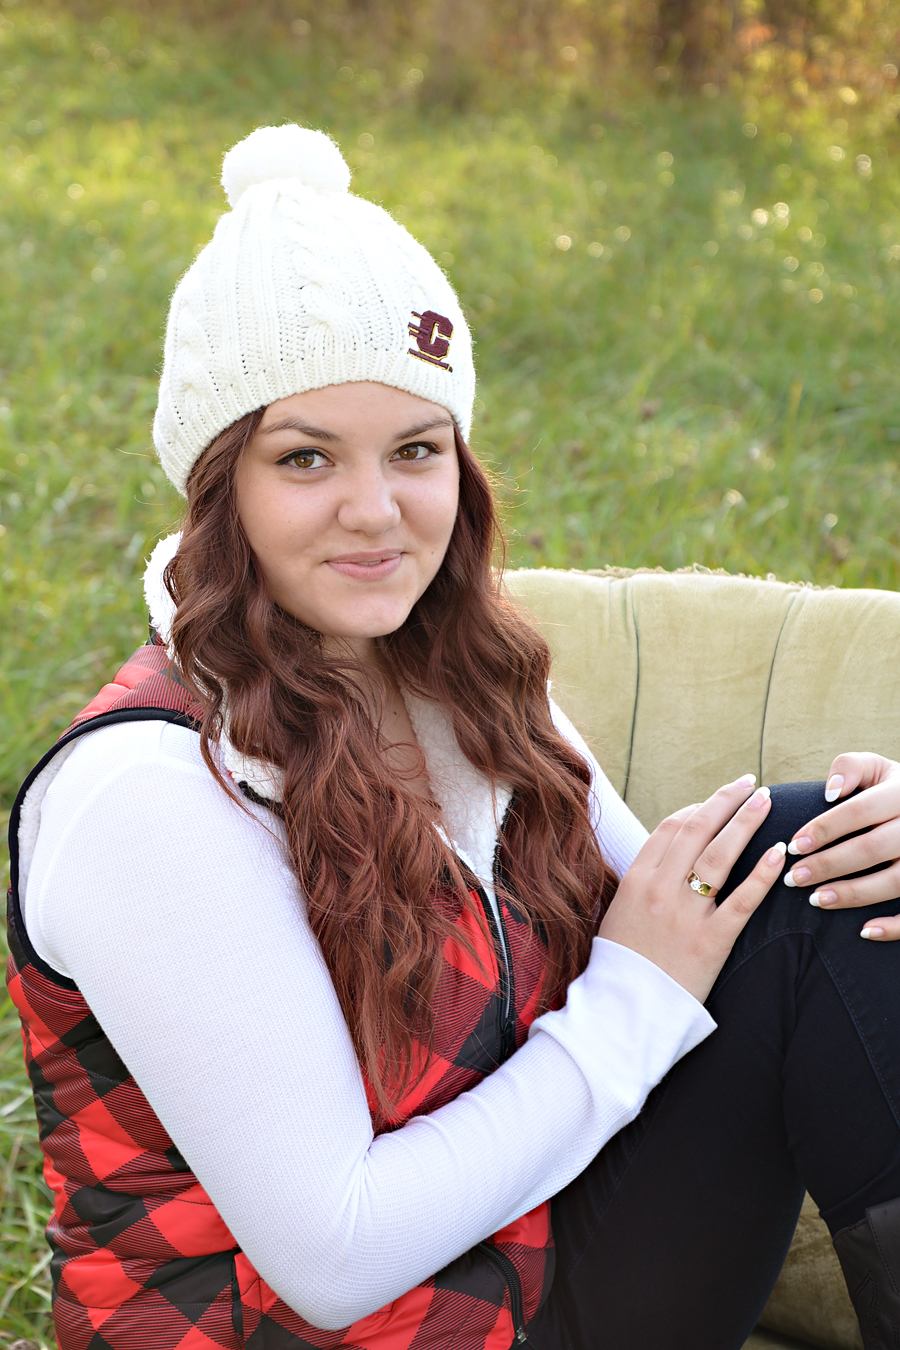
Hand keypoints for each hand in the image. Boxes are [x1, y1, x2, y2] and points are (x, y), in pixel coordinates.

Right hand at [599, 776, 785, 1001]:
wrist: (622, 1012)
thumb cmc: (620, 965)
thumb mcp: (618, 912)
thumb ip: (640, 882)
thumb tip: (665, 857)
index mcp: (635, 879)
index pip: (670, 828)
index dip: (698, 809)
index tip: (717, 802)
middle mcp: (659, 889)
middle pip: (697, 829)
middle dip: (726, 801)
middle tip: (749, 785)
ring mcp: (685, 914)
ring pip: (719, 854)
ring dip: (745, 821)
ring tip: (766, 801)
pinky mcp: (710, 941)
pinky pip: (742, 901)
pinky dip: (762, 874)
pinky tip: (777, 854)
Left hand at [782, 753, 899, 939]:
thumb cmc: (892, 788)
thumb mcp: (877, 768)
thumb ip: (851, 767)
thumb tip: (830, 790)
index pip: (859, 811)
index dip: (824, 829)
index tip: (791, 846)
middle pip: (872, 849)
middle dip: (828, 865)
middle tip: (794, 878)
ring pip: (894, 881)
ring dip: (853, 894)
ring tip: (816, 899)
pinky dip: (894, 926)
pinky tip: (865, 931)